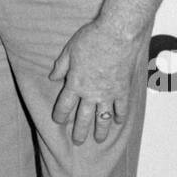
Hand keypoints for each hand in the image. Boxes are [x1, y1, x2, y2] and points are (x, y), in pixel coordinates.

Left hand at [49, 18, 146, 145]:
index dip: (60, 115)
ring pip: (102, 118)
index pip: (64, 105)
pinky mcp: (123, 90)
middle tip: (77, 141)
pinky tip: (117, 122)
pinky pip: (121, 108)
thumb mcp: (69, 50)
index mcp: (75, 83)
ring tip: (98, 139)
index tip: (58, 121)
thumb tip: (53, 77)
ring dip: (100, 130)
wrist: (117, 34)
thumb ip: (61, 66)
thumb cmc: (91, 39)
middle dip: (79, 132)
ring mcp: (108, 94)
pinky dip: (119, 116)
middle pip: (82, 118)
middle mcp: (91, 93)